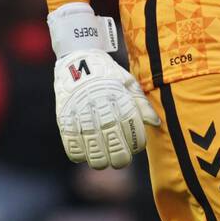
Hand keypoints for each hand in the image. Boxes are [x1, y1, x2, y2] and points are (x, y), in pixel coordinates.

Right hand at [49, 3, 160, 168]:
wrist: (78, 59)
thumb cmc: (108, 74)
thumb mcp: (129, 82)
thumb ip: (142, 104)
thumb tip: (155, 123)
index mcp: (119, 97)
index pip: (131, 127)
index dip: (136, 142)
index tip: (137, 147)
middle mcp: (100, 105)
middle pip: (112, 141)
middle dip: (119, 157)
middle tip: (122, 160)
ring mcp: (80, 112)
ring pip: (92, 147)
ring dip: (100, 159)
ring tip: (104, 161)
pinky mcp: (64, 117)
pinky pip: (71, 144)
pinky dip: (79, 154)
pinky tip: (86, 154)